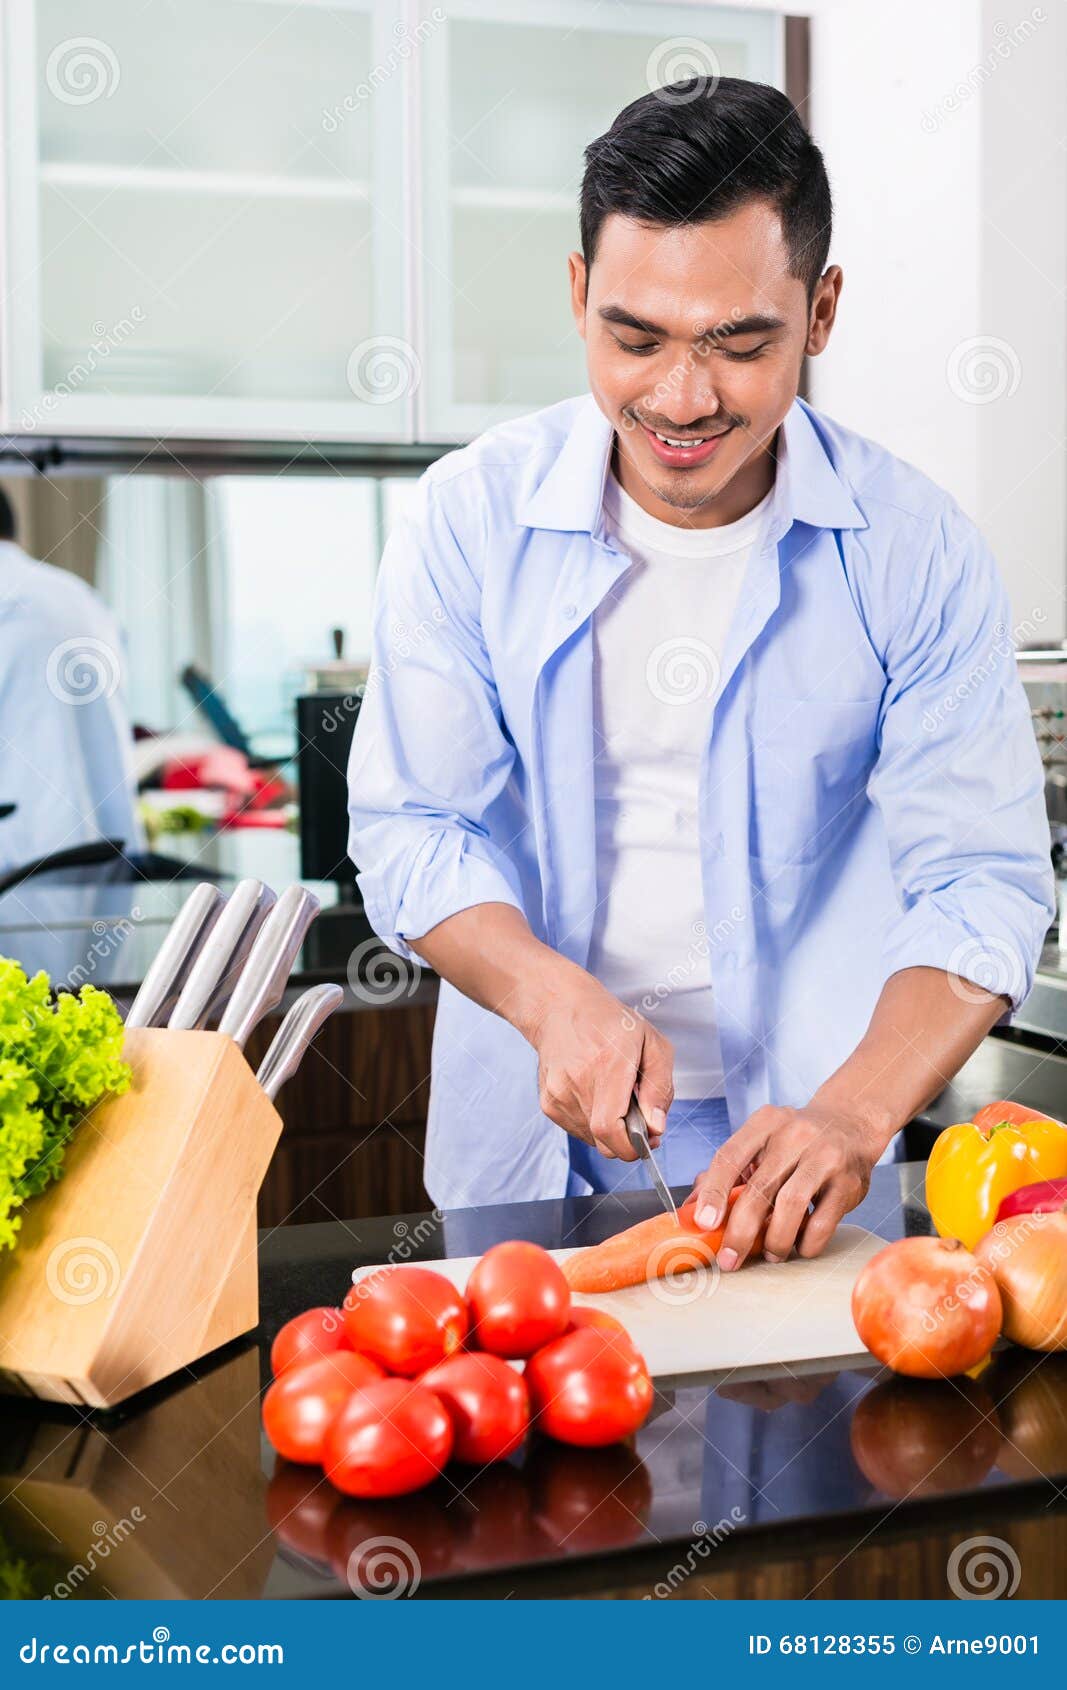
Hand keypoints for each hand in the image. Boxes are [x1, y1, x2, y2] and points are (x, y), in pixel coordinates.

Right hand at [525, 979, 673, 1159]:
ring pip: (592, 1140)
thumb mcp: (652, 1043)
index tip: (648, 1138)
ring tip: (615, 1097)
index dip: (632, 1146)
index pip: (609, 1129)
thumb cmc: (609, 1023)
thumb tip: (656, 1127)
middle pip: (604, 1142)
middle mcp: (577, 1082)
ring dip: (610, 1130)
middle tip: (640, 1118)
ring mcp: (558, 1095)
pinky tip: (597, 1095)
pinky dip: (594, 1122)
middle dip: (627, 1140)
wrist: (560, 1008)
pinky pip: (579, 1130)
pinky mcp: (548, 1103)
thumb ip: (660, 1088)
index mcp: (607, 1065)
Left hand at [688, 1100, 888, 1267]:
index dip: (714, 1192)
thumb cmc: (795, 1141)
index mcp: (765, 1122)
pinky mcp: (850, 1182)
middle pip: (759, 1189)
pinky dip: (807, 1243)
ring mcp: (825, 1156)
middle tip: (729, 1259)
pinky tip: (800, 1247)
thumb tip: (692, 1210)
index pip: (730, 1156)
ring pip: (791, 1206)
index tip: (704, 1223)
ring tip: (771, 1255)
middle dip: (740, 1232)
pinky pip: (823, 1222)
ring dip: (775, 1240)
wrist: (850, 1124)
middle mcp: (794, 1134)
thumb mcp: (761, 1142)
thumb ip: (728, 1172)